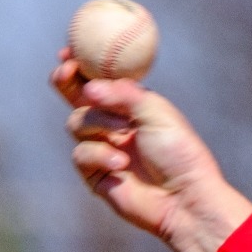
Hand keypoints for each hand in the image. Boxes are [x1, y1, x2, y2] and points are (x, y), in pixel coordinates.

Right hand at [52, 49, 251, 251]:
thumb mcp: (158, 114)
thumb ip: (124, 95)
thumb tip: (89, 88)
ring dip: (99, 124)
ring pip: (77, 123)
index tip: (68, 52)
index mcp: (131, 106)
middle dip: (66, 82)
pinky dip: (99, 155)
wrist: (185, 198)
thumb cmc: (180, 154)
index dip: (80, 64)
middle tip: (65, 73)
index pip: (99, 80)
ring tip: (125, 134)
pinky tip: (121, 165)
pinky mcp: (94, 173)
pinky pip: (80, 154)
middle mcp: (113, 124)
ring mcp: (102, 148)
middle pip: (76, 97)